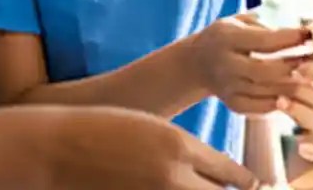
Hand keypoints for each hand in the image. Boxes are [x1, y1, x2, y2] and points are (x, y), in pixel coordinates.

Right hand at [44, 106, 266, 188]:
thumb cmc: (106, 129)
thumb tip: (219, 173)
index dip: (247, 182)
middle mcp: (172, 179)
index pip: (234, 175)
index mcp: (180, 147)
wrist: (58, 148)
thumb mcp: (155, 129)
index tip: (254, 185)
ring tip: (202, 187)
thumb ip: (188, 152)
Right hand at [189, 13, 312, 115]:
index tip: (309, 34)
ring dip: (292, 86)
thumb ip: (265, 27)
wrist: (196, 63)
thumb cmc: (227, 37)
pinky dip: (278, 103)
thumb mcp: (238, 22)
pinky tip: (295, 95)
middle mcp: (225, 64)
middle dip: (293, 65)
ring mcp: (227, 87)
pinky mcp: (231, 103)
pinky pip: (259, 107)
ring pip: (264, 91)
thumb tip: (301, 33)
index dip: (289, 38)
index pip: (263, 40)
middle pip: (264, 70)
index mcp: (226, 38)